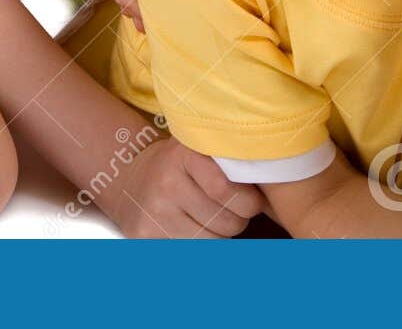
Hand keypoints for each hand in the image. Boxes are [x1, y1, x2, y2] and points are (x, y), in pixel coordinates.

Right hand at [112, 135, 265, 237]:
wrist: (128, 175)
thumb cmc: (180, 164)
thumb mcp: (201, 149)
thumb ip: (232, 162)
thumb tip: (273, 196)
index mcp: (186, 155)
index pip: (228, 190)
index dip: (249, 202)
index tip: (252, 201)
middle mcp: (167, 182)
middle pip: (225, 223)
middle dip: (237, 222)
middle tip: (231, 211)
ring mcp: (153, 212)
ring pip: (211, 242)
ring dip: (219, 237)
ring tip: (210, 219)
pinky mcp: (144, 236)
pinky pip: (189, 252)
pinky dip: (199, 246)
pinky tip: (192, 230)